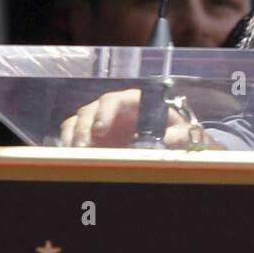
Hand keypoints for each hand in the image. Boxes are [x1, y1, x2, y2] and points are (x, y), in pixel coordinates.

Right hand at [59, 89, 218, 148]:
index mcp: (139, 102)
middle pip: (93, 108)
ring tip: (76, 152)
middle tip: (83, 146)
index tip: (101, 130)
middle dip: (85, 125)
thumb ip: (176, 136)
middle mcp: (118, 109)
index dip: (106, 111)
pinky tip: (71, 154)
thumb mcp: (183, 135)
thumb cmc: (181, 136)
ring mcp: (105, 122)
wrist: (179, 147)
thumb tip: (164, 140)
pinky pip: (75, 133)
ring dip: (75, 133)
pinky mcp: (96, 137)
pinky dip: (69, 141)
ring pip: (81, 119)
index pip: (117, 99)